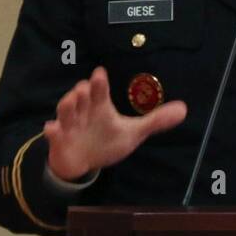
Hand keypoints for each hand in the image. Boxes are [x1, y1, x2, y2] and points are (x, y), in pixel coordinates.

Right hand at [43, 67, 186, 180]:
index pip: (100, 93)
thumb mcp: (133, 132)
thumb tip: (184, 109)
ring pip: (66, 112)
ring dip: (67, 105)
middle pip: (81, 98)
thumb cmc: (105, 141)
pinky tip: (52, 129)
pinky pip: (53, 135)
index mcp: (100, 108)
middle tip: (85, 87)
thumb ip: (155, 121)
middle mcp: (84, 113)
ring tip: (71, 98)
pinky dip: (53, 132)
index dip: (99, 84)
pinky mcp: (59, 141)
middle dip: (82, 92)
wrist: (82, 162)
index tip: (100, 73)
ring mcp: (70, 126)